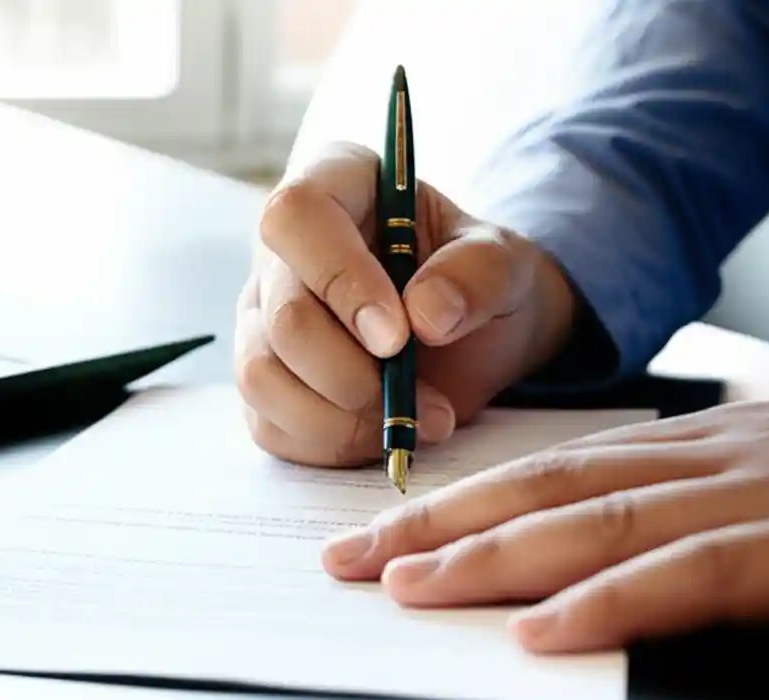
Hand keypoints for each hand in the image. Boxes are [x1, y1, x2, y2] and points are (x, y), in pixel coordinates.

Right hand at [234, 142, 575, 466]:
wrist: (477, 334)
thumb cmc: (480, 281)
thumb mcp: (506, 264)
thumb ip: (478, 274)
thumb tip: (426, 314)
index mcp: (333, 186)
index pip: (296, 217)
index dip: (339, 279)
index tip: (396, 337)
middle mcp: (282, 252)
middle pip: (281, 315)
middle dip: (354, 375)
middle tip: (422, 397)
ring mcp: (262, 319)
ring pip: (261, 376)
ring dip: (343, 417)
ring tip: (415, 418)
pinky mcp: (266, 381)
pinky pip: (269, 424)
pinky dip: (332, 444)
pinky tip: (383, 431)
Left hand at [321, 392, 768, 652]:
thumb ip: (698, 508)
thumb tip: (601, 549)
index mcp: (708, 442)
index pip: (555, 464)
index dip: (461, 496)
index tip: (385, 528)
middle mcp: (720, 455)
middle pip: (548, 485)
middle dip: (440, 524)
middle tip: (350, 558)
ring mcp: (768, 492)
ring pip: (598, 521)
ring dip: (492, 558)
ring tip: (406, 588)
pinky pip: (694, 575)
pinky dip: (611, 603)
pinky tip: (543, 633)